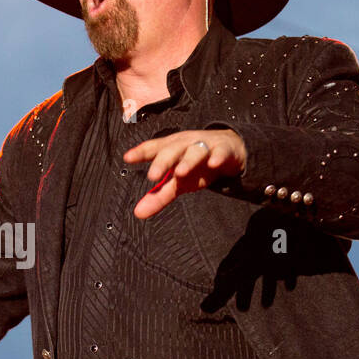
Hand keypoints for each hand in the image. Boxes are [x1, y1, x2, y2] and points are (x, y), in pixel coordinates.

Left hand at [121, 128, 245, 218]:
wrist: (229, 150)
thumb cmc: (197, 165)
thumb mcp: (178, 182)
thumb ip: (158, 196)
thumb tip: (138, 214)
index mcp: (171, 149)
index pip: (153, 149)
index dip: (141, 152)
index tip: (128, 158)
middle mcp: (186, 145)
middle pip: (172, 150)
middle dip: (162, 162)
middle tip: (153, 176)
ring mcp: (206, 146)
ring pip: (195, 151)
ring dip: (188, 161)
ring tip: (179, 173)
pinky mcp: (224, 150)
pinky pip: (221, 152)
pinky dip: (217, 157)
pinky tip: (213, 163)